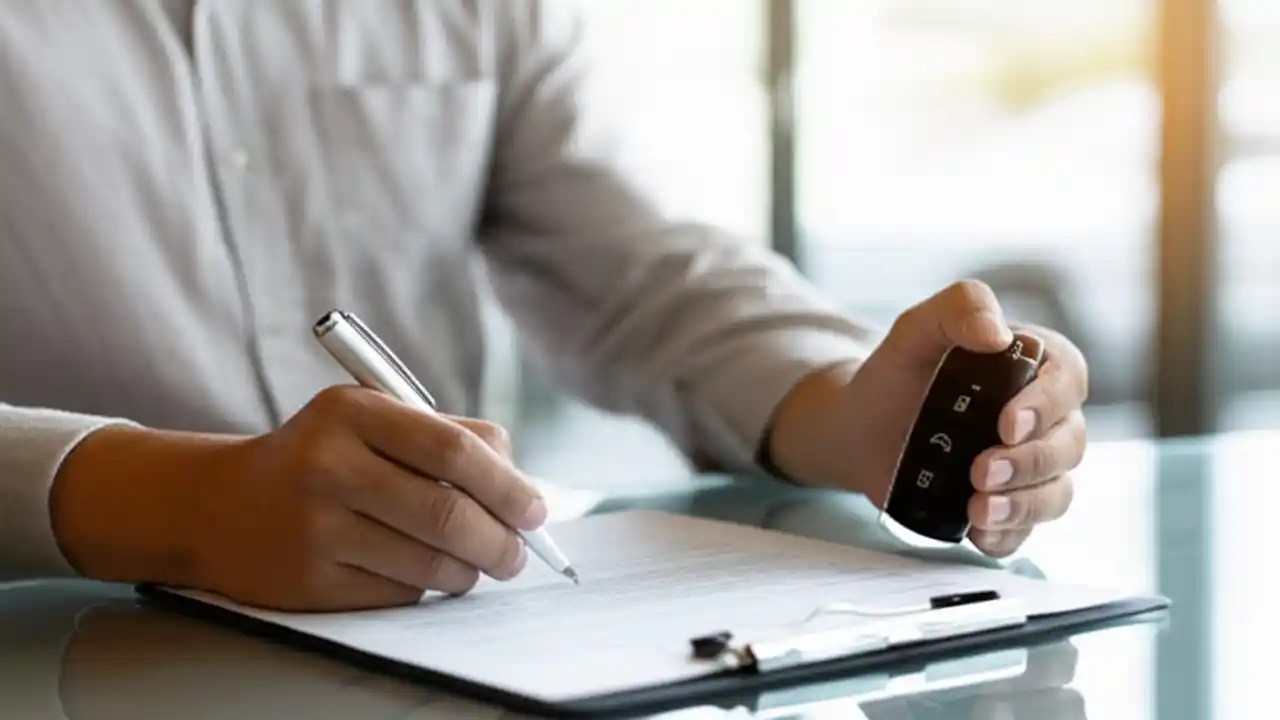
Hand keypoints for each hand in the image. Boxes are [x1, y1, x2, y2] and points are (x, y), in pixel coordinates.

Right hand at [52, 386, 546, 610]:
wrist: (219, 504)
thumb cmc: (322, 457)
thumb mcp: (372, 420)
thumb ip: (446, 438)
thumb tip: (520, 486)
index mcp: (353, 412)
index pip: (456, 450)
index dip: (508, 485)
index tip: (536, 510)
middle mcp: (329, 465)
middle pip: (449, 514)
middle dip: (502, 541)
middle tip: (518, 553)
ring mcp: (316, 526)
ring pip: (430, 563)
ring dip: (471, 570)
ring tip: (480, 564)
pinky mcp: (310, 580)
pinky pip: (399, 594)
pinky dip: (428, 588)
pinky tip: (427, 574)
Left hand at [767, 280, 1087, 556]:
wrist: (860, 428)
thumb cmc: (897, 373)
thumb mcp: (917, 328)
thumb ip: (959, 307)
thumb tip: (997, 334)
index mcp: (1033, 365)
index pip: (1068, 379)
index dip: (1047, 404)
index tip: (1008, 423)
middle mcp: (1042, 418)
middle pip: (1068, 443)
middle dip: (1030, 463)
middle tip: (981, 472)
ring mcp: (1028, 467)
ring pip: (1056, 492)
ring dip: (1024, 505)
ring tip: (978, 508)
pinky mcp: (1006, 505)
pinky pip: (1026, 529)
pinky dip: (1008, 535)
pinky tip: (980, 533)